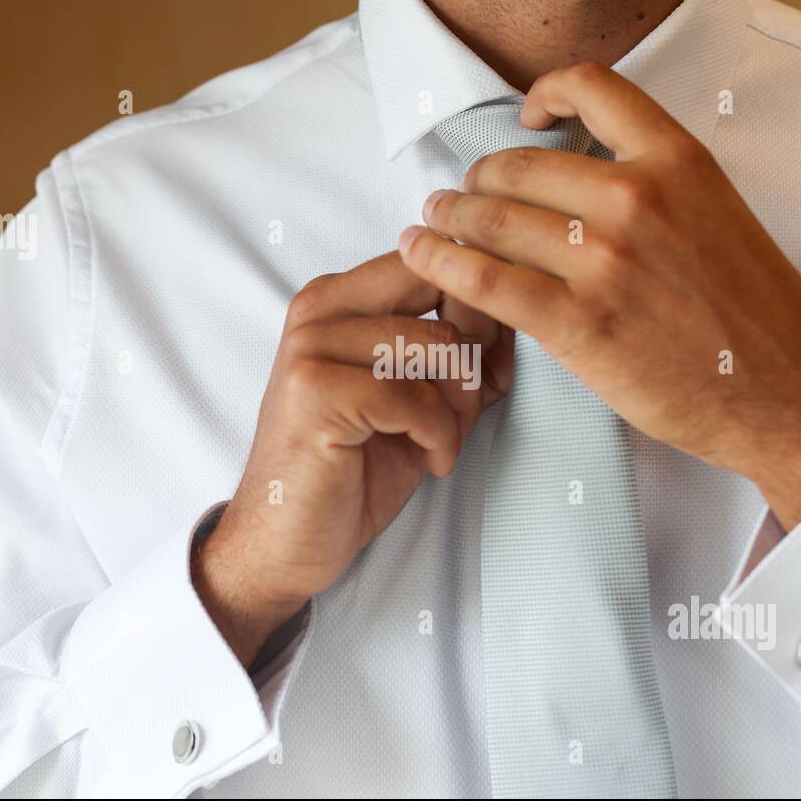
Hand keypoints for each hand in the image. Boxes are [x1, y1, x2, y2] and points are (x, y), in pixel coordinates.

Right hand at [195, 251, 511, 665]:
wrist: (287, 539)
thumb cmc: (354, 470)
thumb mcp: (419, 399)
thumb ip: (458, 353)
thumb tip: (514, 319)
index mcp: (340, 296)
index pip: (437, 261)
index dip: (481, 313)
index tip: (486, 372)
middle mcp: (320, 308)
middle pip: (444, 292)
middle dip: (474, 357)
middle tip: (463, 414)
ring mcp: (312, 346)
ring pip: (437, 345)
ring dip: (459, 405)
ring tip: (440, 442)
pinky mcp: (315, 391)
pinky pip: (414, 397)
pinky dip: (440, 437)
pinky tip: (429, 461)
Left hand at [397, 61, 800, 528]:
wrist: (790, 393)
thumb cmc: (758, 314)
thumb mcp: (719, 215)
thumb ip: (656, 187)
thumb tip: (580, 182)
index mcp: (677, 160)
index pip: (592, 86)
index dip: (544, 92)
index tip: (525, 117)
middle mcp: (637, 198)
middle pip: (520, 165)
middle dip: (477, 181)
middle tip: (459, 197)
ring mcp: (606, 262)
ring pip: (494, 219)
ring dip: (450, 219)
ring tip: (431, 224)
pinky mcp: (580, 324)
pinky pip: (488, 281)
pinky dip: (442, 265)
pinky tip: (422, 256)